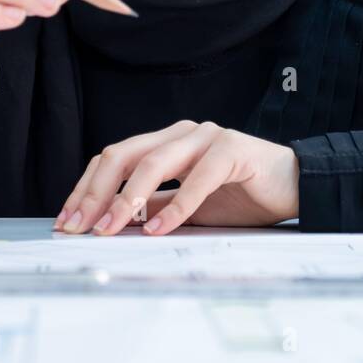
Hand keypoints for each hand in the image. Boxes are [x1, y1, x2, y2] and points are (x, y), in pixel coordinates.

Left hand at [53, 120, 299, 235]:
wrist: (294, 187)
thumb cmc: (241, 195)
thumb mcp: (187, 207)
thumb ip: (153, 208)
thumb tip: (108, 225)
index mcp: (165, 141)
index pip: (113, 159)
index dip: (85, 188)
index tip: (67, 222)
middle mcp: (181, 133)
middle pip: (123, 154)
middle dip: (95, 192)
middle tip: (78, 226)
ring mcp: (207, 137)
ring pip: (154, 161)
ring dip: (127, 198)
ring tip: (109, 228)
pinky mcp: (233, 150)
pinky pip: (198, 179)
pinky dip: (176, 207)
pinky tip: (157, 229)